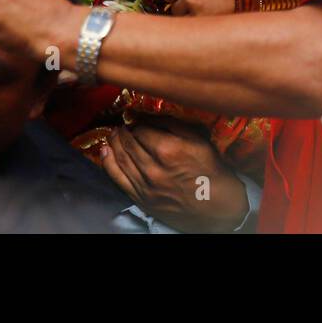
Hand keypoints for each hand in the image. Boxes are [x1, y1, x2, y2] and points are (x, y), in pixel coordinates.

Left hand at [99, 117, 248, 232]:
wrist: (217, 207)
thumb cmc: (211, 171)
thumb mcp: (199, 141)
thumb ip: (173, 125)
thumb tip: (150, 116)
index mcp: (169, 150)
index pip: (142, 129)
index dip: (137, 121)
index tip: (136, 117)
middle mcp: (153, 168)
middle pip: (129, 143)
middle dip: (123, 131)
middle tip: (122, 124)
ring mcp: (145, 186)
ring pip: (120, 159)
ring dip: (114, 143)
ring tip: (114, 134)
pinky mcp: (141, 199)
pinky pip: (118, 178)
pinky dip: (108, 163)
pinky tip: (104, 151)